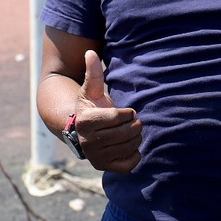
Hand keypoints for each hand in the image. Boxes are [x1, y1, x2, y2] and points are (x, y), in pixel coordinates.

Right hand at [73, 50, 141, 172]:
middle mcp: (88, 143)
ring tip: (129, 131)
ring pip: (131, 146)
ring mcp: (97, 158)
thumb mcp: (91, 89)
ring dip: (136, 137)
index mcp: (85, 122)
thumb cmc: (92, 106)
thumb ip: (92, 72)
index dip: (128, 112)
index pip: (119, 116)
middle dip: (134, 124)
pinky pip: (131, 163)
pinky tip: (127, 145)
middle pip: (128, 132)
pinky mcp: (106, 168)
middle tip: (131, 121)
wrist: (85, 131)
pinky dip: (135, 153)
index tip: (126, 111)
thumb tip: (90, 52)